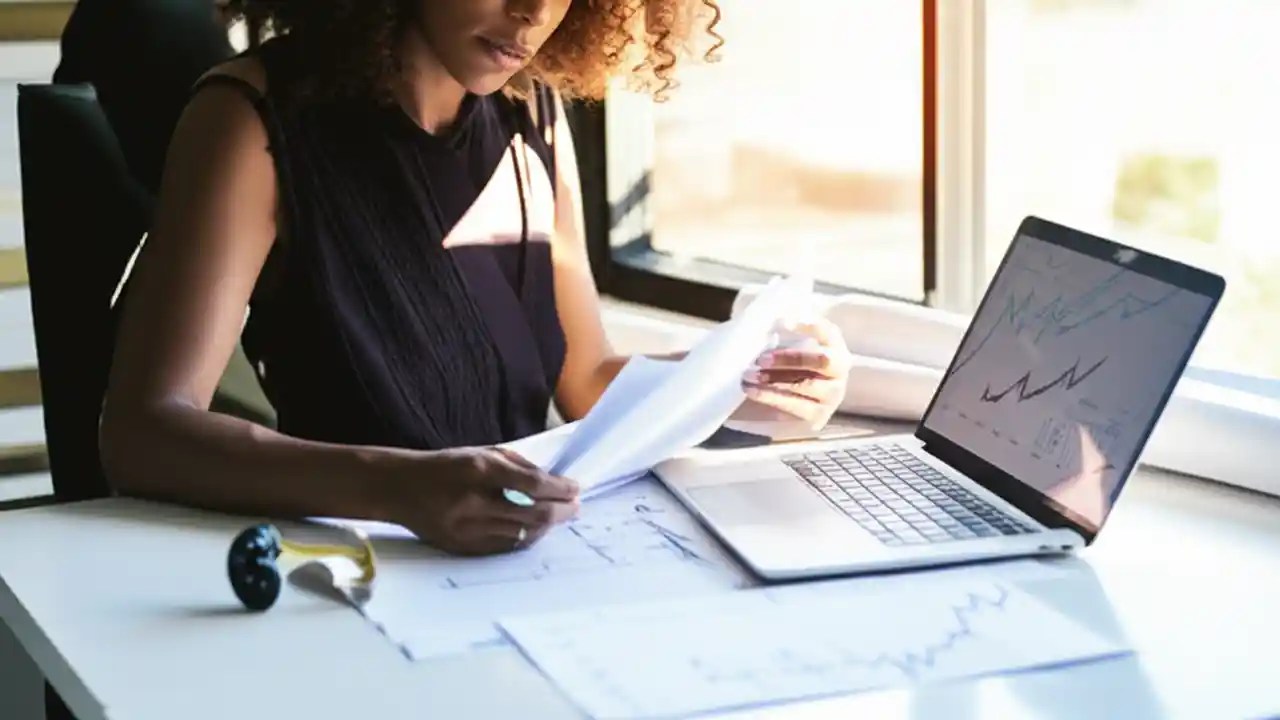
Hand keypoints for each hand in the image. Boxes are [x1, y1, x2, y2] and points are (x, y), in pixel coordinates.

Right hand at [389, 447, 579, 555]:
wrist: (400, 489)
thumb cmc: (445, 467)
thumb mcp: (481, 454)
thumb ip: (517, 466)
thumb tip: (553, 481)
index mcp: (479, 470)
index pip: (533, 484)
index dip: (560, 489)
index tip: (575, 489)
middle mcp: (474, 502)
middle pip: (534, 514)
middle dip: (562, 511)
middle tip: (575, 507)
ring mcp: (467, 529)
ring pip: (523, 534)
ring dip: (547, 526)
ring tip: (557, 517)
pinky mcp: (462, 547)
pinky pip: (506, 547)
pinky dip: (526, 537)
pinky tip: (534, 529)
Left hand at [728, 317, 852, 438]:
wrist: (787, 405)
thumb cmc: (787, 369)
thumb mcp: (788, 348)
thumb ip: (781, 334)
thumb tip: (763, 320)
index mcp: (835, 347)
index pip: (828, 332)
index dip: (808, 326)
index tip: (781, 321)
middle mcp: (839, 371)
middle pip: (821, 360)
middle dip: (789, 358)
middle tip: (760, 358)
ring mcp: (832, 395)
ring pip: (805, 385)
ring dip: (773, 379)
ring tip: (748, 376)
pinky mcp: (818, 415)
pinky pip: (794, 405)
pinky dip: (770, 397)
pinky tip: (751, 391)